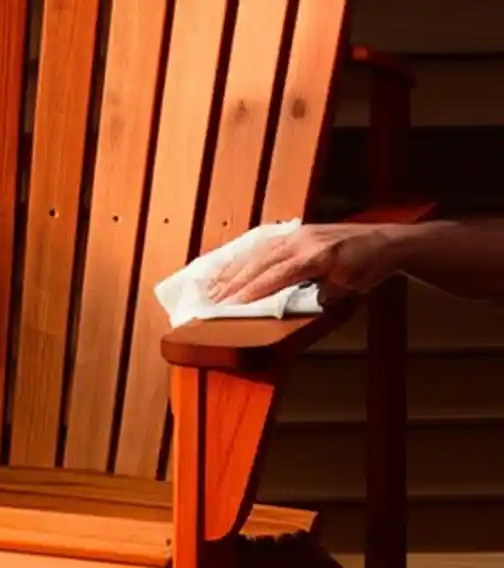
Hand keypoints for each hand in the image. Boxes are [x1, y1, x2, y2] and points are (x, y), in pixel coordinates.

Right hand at [207, 223, 400, 304]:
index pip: (273, 277)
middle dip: (232, 284)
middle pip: (258, 263)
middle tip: (211, 301)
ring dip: (233, 270)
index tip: (228, 306)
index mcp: (315, 255)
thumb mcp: (348, 290)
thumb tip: (287, 304)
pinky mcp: (297, 231)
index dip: (249, 293)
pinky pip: (264, 243)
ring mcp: (298, 233)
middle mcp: (302, 240)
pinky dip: (244, 257)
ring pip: (257, 252)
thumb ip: (317, 297)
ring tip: (213, 287)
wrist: (387, 241)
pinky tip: (230, 266)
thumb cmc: (370, 268)